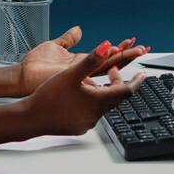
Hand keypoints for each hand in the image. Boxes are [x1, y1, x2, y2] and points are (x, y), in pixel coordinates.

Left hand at [16, 26, 145, 94]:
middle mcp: (84, 72)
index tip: (132, 39)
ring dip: (122, 57)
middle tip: (143, 47)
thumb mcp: (55, 45)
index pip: (106, 56)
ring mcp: (80, 76)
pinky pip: (94, 69)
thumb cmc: (35, 64)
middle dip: (128, 54)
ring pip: (107, 67)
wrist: (21, 76)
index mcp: (81, 64)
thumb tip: (78, 29)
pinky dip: (105, 61)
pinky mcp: (73, 78)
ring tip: (136, 50)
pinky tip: (114, 52)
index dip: (120, 48)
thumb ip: (68, 38)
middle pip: (112, 63)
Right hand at [24, 40, 148, 135]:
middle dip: (118, 83)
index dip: (136, 81)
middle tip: (116, 73)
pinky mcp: (79, 127)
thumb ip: (91, 60)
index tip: (143, 74)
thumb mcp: (71, 74)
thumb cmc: (48, 96)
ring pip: (104, 106)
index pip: (127, 90)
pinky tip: (81, 96)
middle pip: (116, 98)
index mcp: (98, 101)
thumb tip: (107, 46)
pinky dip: (93, 103)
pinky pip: (92, 114)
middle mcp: (96, 115)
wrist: (31, 118)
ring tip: (98, 82)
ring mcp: (87, 123)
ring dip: (105, 93)